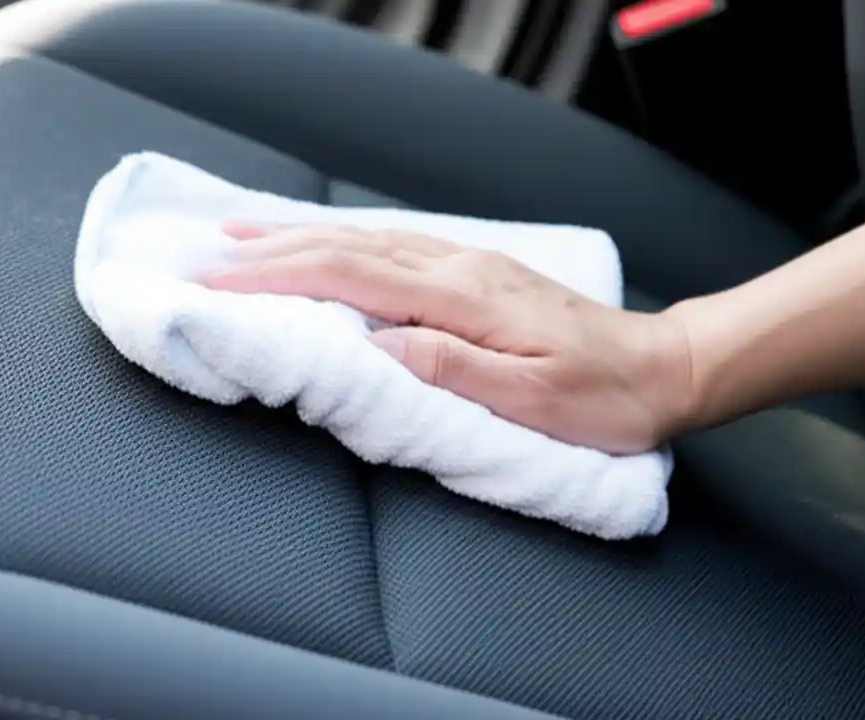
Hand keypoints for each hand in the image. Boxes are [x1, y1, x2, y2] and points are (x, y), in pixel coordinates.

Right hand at [202, 222, 696, 453]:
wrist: (660, 368)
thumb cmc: (600, 397)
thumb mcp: (533, 399)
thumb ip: (454, 369)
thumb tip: (379, 343)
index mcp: (462, 300)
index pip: (350, 278)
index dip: (277, 277)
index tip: (218, 280)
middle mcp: (458, 270)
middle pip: (347, 247)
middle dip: (269, 251)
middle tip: (204, 256)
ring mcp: (467, 265)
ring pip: (366, 239)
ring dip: (297, 236)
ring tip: (239, 235)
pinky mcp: (475, 273)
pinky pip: (392, 245)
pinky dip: (343, 240)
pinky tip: (322, 241)